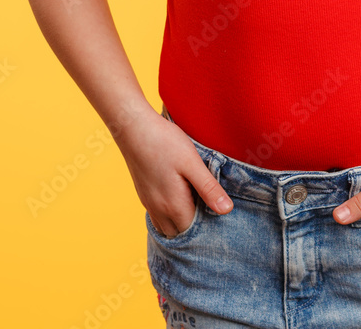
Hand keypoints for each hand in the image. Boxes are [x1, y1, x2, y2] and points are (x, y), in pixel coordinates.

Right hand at [113, 111, 232, 237]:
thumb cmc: (164, 142)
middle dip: (195, 227)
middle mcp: (158, 210)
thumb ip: (208, 188)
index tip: (219, 213)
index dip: (208, 226)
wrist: (134, 128)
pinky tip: (180, 197)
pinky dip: (170, 215)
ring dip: (181, 222)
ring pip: (167, 227)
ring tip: (197, 203)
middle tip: (211, 208)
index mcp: (173, 205)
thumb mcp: (192, 163)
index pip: (194, 231)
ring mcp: (148, 203)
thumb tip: (226, 210)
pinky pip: (158, 216)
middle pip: (180, 232)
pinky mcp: (144, 194)